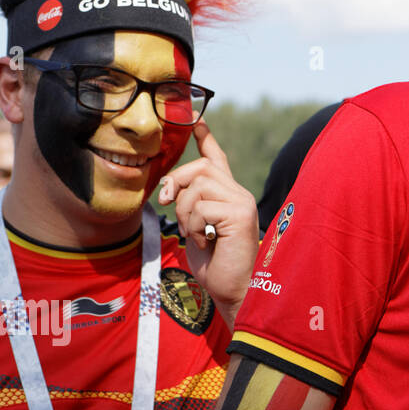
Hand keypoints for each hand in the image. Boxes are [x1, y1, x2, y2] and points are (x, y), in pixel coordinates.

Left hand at [158, 120, 258, 328]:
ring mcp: (241, 201)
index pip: (216, 159)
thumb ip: (187, 207)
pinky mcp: (240, 213)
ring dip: (185, 213)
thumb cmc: (216, 266)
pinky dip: (195, 226)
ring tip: (196, 235)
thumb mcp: (194, 231)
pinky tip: (207, 241)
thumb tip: (167, 192)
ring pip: (197, 185)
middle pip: (199, 167)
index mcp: (227, 196)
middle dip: (176, 184)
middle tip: (168, 206)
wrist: (236, 290)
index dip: (205, 139)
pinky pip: (202, 206)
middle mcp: (238, 193)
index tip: (197, 120)